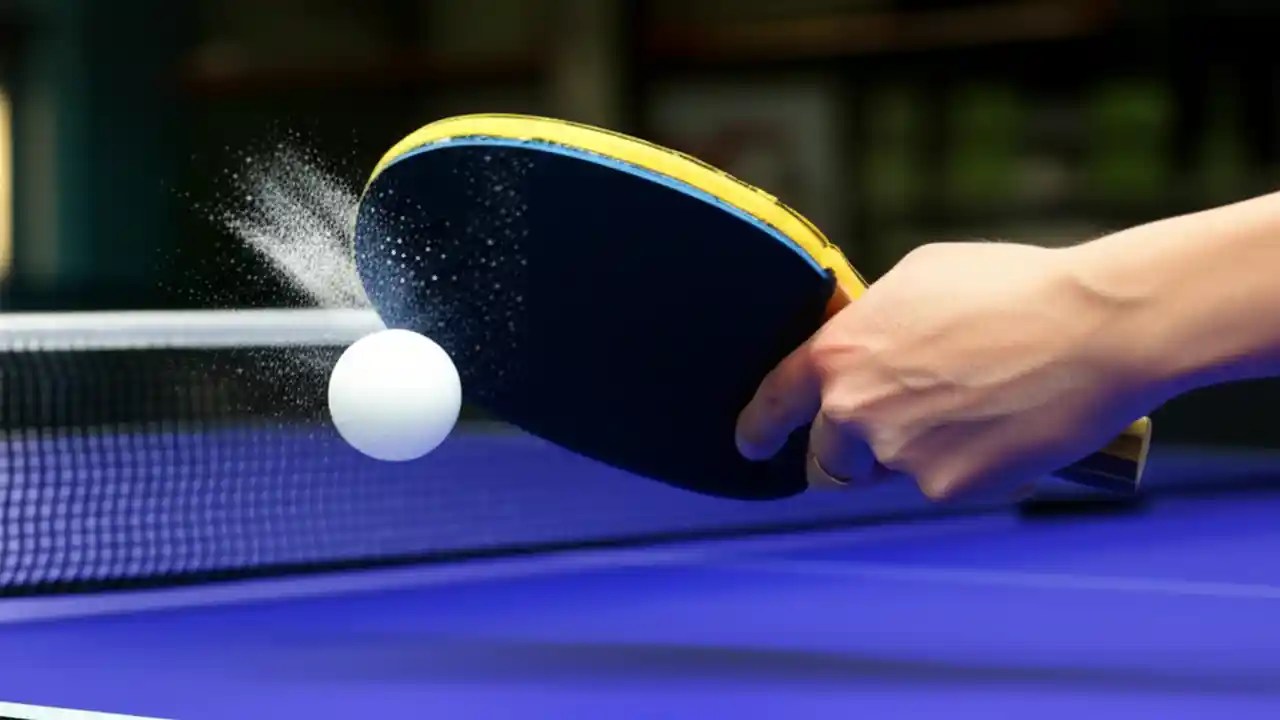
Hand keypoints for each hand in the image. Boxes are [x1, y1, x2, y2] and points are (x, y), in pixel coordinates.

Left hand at [735, 241, 1158, 500]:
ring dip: (909, 456)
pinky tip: (1000, 428)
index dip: (756, 428)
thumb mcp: (919, 280)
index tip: (749, 444)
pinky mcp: (944, 488)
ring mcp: (897, 454)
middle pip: (827, 459)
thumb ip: (871, 321)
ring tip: (967, 410)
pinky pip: (940, 484)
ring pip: (887, 473)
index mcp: (839, 353)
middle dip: (851, 453)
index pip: (774, 402)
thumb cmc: (1010, 288)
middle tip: (898, 428)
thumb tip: (857, 342)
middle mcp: (853, 410)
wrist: (1092, 330)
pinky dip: (963, 468)